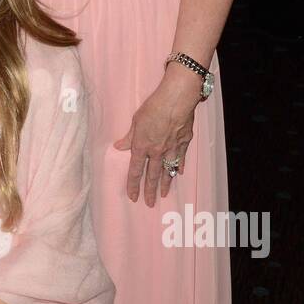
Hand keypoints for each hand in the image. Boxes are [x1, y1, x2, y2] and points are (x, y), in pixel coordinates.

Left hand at [113, 68, 197, 206]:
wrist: (176, 100)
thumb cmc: (154, 107)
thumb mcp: (136, 121)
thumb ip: (129, 137)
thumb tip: (119, 147)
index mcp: (142, 146)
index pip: (136, 170)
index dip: (133, 185)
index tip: (133, 197)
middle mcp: (157, 151)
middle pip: (152, 175)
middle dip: (150, 191)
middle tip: (149, 203)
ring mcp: (172, 148)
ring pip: (168, 170)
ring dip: (165, 184)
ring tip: (164, 195)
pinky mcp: (184, 142)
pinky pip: (181, 158)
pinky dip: (179, 167)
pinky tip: (180, 173)